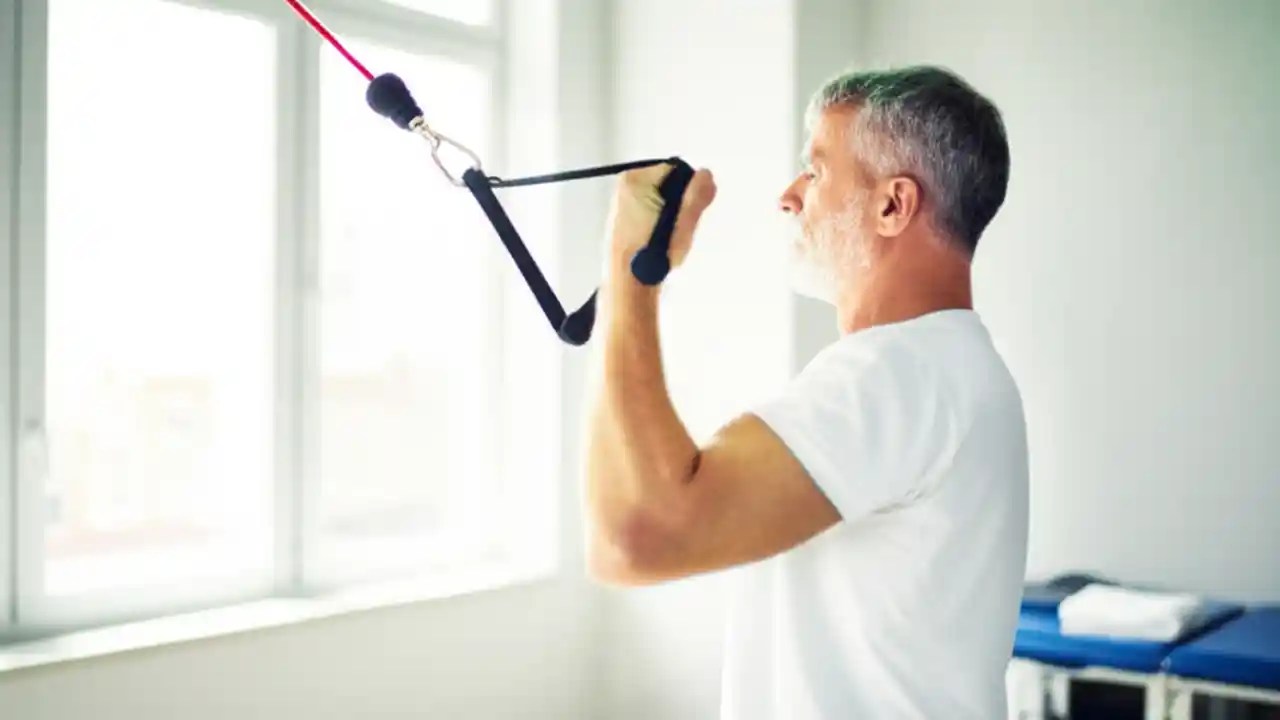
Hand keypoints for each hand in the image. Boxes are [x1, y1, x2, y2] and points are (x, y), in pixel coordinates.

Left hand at [606, 163, 716, 278]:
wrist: (629, 283)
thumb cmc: (649, 255)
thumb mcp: (684, 221)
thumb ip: (697, 194)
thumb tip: (706, 175)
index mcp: (635, 180)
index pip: (679, 172)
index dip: (689, 195)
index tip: (683, 215)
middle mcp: (625, 189)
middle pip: (671, 187)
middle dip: (680, 208)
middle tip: (674, 231)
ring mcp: (624, 205)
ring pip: (665, 204)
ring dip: (671, 220)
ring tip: (665, 240)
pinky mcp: (626, 221)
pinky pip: (654, 217)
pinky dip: (660, 229)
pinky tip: (658, 244)